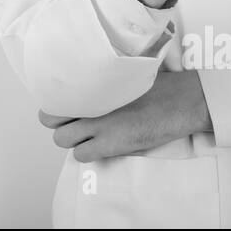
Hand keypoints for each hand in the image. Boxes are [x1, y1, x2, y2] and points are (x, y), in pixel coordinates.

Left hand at [38, 71, 211, 162]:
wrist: (181, 101)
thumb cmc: (158, 85)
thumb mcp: (123, 74)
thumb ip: (100, 82)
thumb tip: (85, 86)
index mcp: (92, 82)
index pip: (53, 95)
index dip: (57, 103)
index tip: (67, 105)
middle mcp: (89, 103)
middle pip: (49, 118)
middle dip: (59, 121)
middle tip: (74, 121)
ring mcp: (97, 124)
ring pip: (61, 139)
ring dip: (72, 139)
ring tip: (88, 134)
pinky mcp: (110, 144)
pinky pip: (81, 155)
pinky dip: (87, 152)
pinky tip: (100, 146)